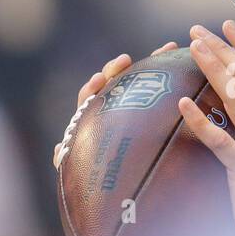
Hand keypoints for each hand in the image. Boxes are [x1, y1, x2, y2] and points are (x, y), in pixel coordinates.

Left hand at [55, 42, 176, 168]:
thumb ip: (68, 159)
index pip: (88, 99)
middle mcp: (112, 110)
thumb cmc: (101, 178)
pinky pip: (159, 87)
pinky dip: (166, 69)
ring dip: (149, 63)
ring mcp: (133, 107)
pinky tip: (176, 55)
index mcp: (92, 120)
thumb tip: (59, 147)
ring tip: (166, 49)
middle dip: (116, 69)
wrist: (125, 187)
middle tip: (125, 60)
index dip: (92, 88)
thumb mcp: (83, 170)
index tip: (100, 79)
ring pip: (138, 80)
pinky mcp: (153, 108)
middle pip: (112, 83)